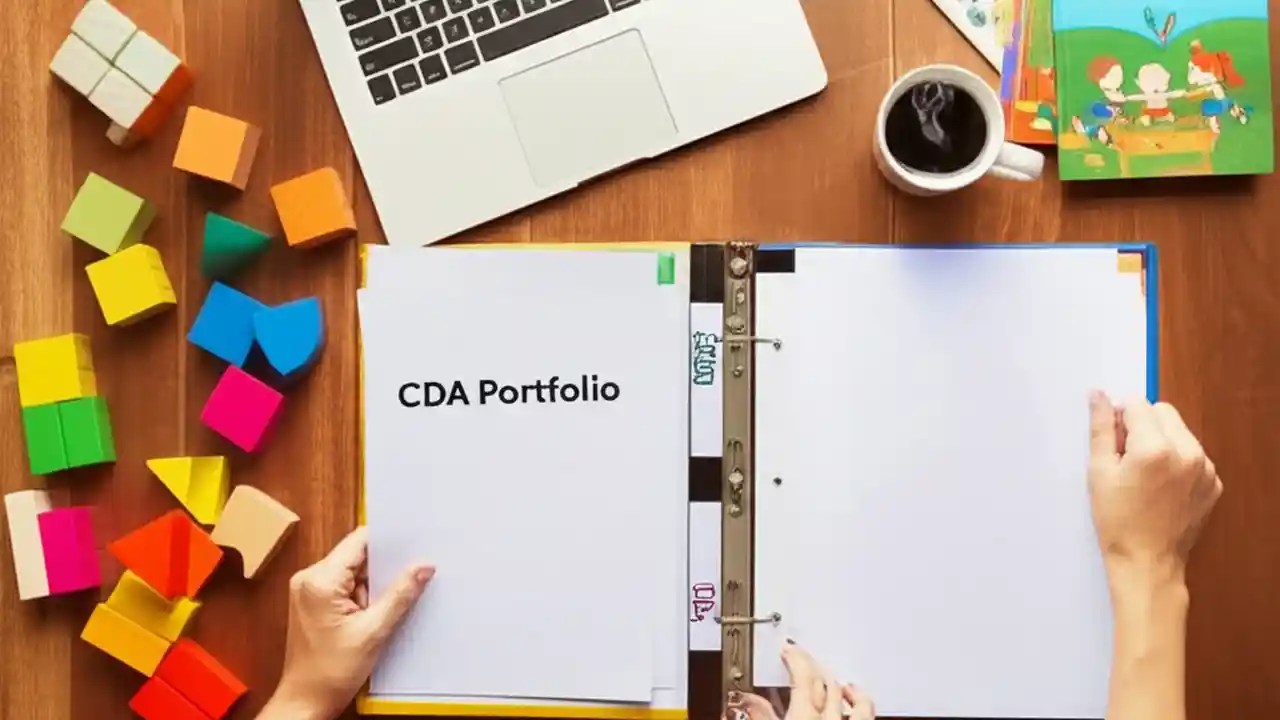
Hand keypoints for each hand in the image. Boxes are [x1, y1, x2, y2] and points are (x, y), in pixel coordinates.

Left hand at [258, 527, 434, 719]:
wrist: (306, 702)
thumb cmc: (330, 673)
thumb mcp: (374, 631)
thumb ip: (400, 594)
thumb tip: (423, 567)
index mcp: (319, 580)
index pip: (359, 541)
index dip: (388, 541)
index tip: (413, 546)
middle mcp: (309, 579)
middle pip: (356, 555)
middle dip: (383, 568)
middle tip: (409, 578)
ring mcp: (308, 590)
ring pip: (352, 572)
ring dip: (372, 586)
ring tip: (384, 608)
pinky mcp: (313, 602)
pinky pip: (344, 586)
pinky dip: (362, 596)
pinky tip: (374, 614)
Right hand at [725, 643, 873, 719]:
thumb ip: (759, 715)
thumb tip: (747, 700)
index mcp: (805, 716)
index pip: (802, 675)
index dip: (795, 658)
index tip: (788, 650)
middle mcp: (831, 719)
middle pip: (826, 682)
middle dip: (814, 668)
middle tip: (803, 660)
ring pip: (856, 701)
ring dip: (845, 686)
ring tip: (840, 679)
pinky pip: (867, 716)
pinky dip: (862, 704)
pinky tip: (857, 701)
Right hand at [1088, 393, 1221, 581]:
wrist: (1147, 562)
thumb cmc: (1118, 522)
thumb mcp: (1099, 472)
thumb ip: (1101, 428)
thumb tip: (1099, 396)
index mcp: (1156, 448)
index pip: (1137, 404)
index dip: (1119, 418)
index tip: (1113, 444)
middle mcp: (1188, 453)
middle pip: (1163, 411)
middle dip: (1143, 424)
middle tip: (1127, 458)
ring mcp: (1206, 469)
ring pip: (1180, 431)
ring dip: (1161, 441)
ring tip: (1144, 475)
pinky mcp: (1214, 483)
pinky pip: (1194, 454)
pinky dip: (1177, 460)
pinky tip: (1161, 485)